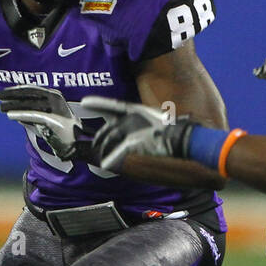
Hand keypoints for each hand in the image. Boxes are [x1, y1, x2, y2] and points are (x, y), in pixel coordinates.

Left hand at [0, 84, 83, 159]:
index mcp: (54, 95)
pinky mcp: (53, 119)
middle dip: (12, 94)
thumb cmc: (59, 132)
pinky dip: (21, 115)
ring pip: (30, 104)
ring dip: (14, 105)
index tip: (3, 93)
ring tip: (2, 108)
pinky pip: (34, 115)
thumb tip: (13, 110)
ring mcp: (55, 108)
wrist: (76, 145)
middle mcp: (55, 98)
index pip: (32, 89)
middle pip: (30, 93)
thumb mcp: (43, 119)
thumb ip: (30, 113)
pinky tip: (10, 115)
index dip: (16, 90)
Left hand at [79, 97, 195, 170]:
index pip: (111, 104)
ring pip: (108, 141)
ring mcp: (130, 130)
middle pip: (107, 129)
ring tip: (101, 157)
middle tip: (96, 146)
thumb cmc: (171, 132)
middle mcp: (130, 118)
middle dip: (99, 139)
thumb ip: (139, 126)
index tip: (85, 102)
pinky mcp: (131, 142)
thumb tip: (129, 137)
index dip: (97, 103)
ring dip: (103, 150)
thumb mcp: (153, 123)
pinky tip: (106, 164)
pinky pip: (116, 152)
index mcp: (135, 111)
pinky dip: (110, 159)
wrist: (180, 139)